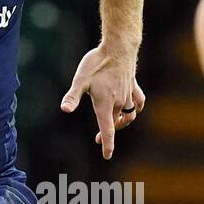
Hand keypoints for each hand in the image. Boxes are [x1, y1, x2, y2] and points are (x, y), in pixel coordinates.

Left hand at [60, 44, 144, 159]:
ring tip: (114, 124)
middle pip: (116, 124)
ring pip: (129, 115)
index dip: (107, 145)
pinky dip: (135, 109)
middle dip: (108, 134)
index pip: (107, 130)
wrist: (119, 47)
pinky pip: (138, 102)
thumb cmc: (97, 63)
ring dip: (122, 123)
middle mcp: (119, 102)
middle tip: (98, 139)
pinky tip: (131, 109)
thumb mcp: (80, 80)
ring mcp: (128, 95)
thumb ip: (73, 96)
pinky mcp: (133, 86)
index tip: (107, 156)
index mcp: (105, 104)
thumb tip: (64, 109)